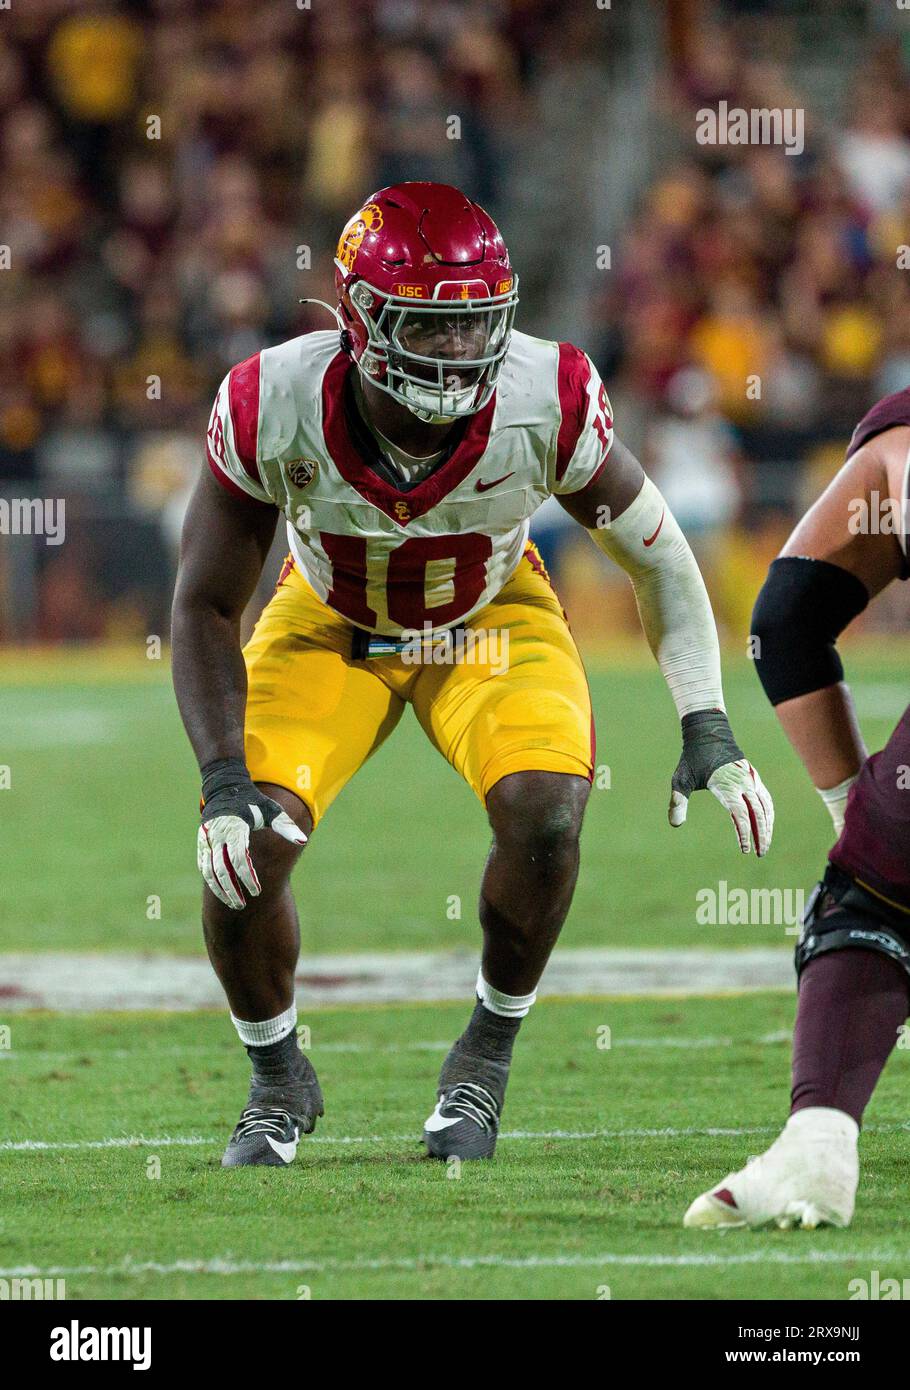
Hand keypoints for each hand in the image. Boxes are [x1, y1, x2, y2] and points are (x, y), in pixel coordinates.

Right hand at [198, 757, 306, 907]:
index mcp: (235, 828)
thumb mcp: (272, 810)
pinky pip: (204, 866)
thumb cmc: (253, 802)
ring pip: (210, 871)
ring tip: (234, 903)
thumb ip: (286, 827)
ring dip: (220, 890)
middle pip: (222, 870)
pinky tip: (223, 893)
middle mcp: (218, 835)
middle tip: (243, 905)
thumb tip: (303, 841)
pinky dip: (212, 881)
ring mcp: (207, 839)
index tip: (256, 891)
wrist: (225, 788)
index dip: (247, 877)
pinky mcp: (202, 843)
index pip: (239, 858)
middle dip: (232, 890)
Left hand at [668, 709, 773, 855]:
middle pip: (758, 814)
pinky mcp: (753, 778)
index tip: (744, 850)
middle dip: (761, 835)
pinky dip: (768, 814)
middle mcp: (743, 783)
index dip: (744, 833)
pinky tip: (767, 825)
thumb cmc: (693, 758)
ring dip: (768, 827)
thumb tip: (675, 824)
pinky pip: (766, 799)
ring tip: (764, 845)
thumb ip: (678, 801)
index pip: (740, 814)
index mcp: (726, 785)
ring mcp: (751, 780)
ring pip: (766, 807)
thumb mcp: (681, 779)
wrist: (709, 733)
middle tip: (760, 854)